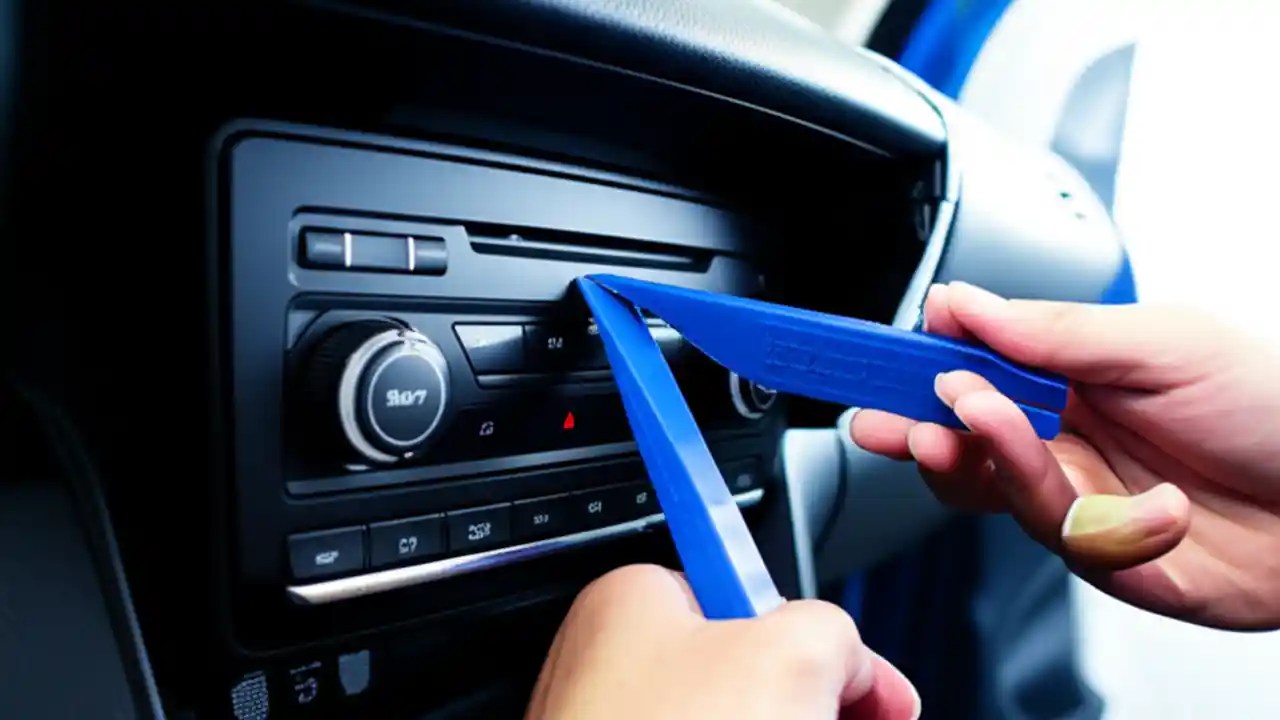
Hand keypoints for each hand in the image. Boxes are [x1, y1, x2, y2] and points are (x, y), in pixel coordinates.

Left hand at [525, 564, 919, 718]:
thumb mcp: (796, 653)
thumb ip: (834, 627)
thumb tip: (854, 662)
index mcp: (637, 601)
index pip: (739, 574)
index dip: (804, 605)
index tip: (785, 578)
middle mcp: (619, 665)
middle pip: (759, 662)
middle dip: (823, 694)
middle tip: (863, 716)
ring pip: (748, 714)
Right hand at [851, 282, 1279, 629]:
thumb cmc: (1274, 403)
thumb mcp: (1160, 342)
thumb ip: (1050, 331)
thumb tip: (960, 304)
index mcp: (1066, 379)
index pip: (967, 371)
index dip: (912, 372)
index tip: (868, 368)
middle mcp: (1067, 442)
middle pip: (965, 444)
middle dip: (924, 435)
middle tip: (899, 424)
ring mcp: (1088, 505)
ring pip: (1007, 498)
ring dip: (1003, 466)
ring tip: (1004, 428)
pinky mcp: (1119, 563)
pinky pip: (1082, 551)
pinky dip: (1121, 529)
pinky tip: (1166, 509)